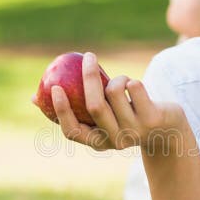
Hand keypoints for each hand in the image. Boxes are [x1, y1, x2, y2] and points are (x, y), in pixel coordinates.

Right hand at [51, 52, 185, 152]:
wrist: (166, 130)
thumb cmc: (123, 117)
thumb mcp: (99, 115)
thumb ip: (72, 107)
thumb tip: (33, 97)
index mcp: (96, 142)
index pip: (72, 131)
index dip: (61, 110)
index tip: (55, 87)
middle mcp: (114, 141)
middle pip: (95, 105)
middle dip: (89, 76)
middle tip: (88, 57)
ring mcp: (134, 131)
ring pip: (116, 91)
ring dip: (118, 78)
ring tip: (123, 84)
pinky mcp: (152, 119)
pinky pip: (135, 86)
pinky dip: (133, 81)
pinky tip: (138, 91)